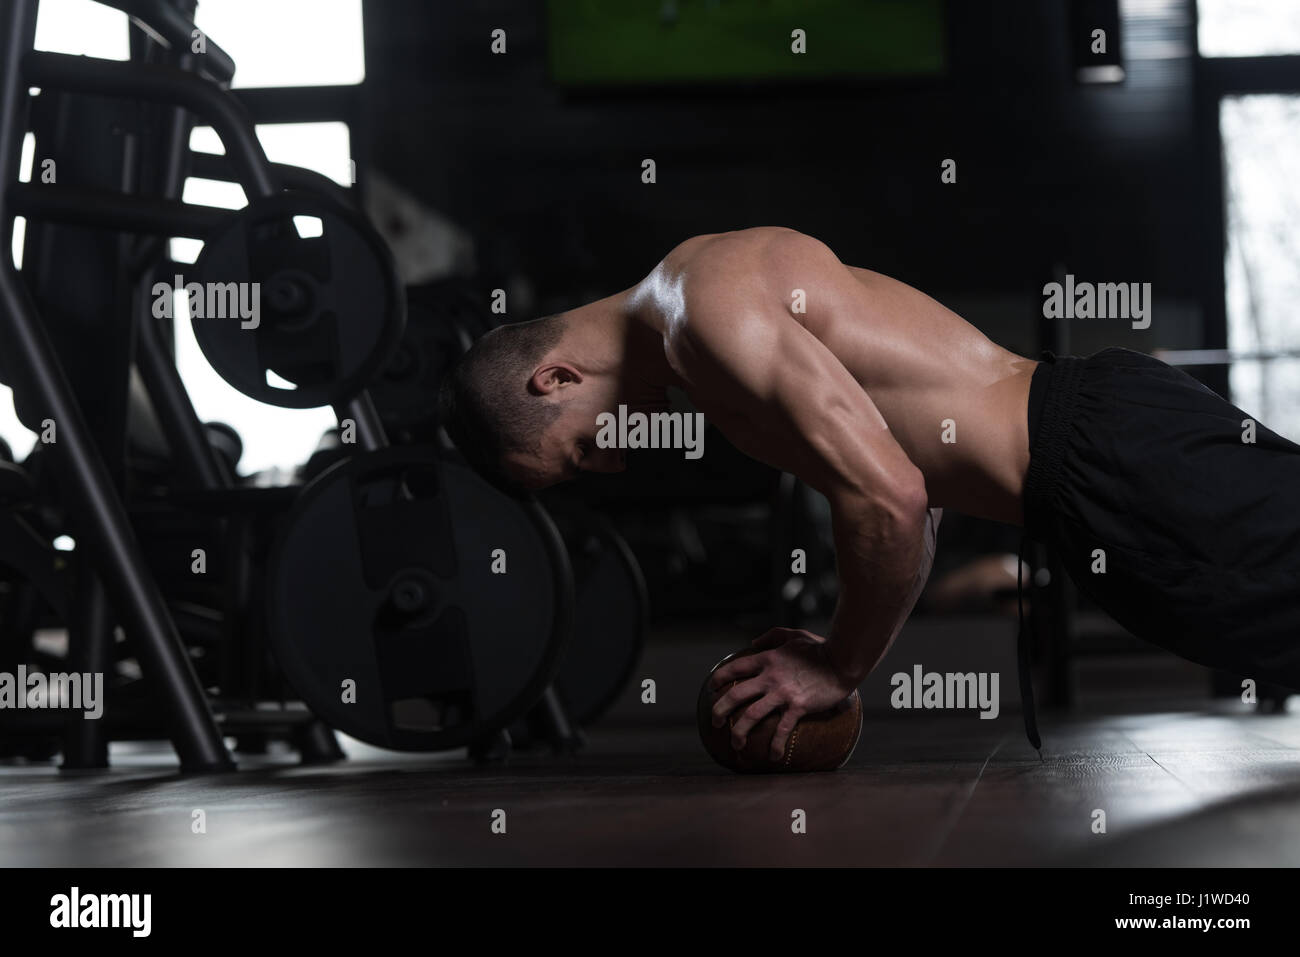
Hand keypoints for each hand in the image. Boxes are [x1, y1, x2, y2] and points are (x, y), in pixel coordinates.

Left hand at [708, 628, 856, 760]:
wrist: (842, 661)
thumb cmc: (819, 647)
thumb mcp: (792, 634)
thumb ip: (771, 636)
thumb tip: (752, 642)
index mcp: (766, 659)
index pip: (734, 668)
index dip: (718, 678)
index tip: (711, 688)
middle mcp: (769, 677)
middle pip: (735, 696)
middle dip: (719, 711)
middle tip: (715, 723)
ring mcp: (782, 693)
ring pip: (751, 716)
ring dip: (739, 732)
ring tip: (735, 743)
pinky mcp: (798, 707)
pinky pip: (782, 730)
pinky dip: (776, 745)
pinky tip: (773, 756)